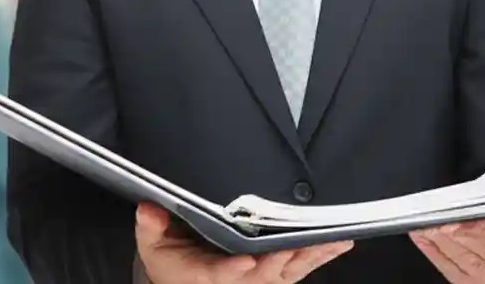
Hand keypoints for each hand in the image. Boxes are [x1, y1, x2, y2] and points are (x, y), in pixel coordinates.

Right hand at [135, 202, 352, 282]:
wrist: (181, 280)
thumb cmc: (168, 260)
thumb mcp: (151, 243)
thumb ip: (151, 226)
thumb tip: (148, 208)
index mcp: (201, 276)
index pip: (217, 275)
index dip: (232, 271)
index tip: (245, 262)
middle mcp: (233, 282)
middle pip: (260, 276)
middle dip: (280, 262)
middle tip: (299, 247)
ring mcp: (254, 280)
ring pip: (285, 273)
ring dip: (308, 259)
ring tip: (332, 242)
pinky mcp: (269, 274)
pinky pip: (295, 270)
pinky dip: (315, 258)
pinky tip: (336, 245)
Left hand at [410, 206, 484, 282]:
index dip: (478, 230)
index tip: (459, 222)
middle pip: (477, 247)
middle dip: (454, 234)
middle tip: (434, 221)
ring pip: (461, 257)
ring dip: (440, 242)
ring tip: (424, 227)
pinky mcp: (470, 281)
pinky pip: (448, 266)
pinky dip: (431, 252)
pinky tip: (420, 238)